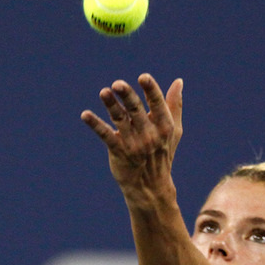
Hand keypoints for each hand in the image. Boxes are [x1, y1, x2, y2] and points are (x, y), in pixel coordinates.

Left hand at [81, 74, 183, 196]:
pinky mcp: (118, 151)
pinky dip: (95, 124)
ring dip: (110, 105)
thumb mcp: (173, 131)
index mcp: (164, 126)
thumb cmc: (163, 153)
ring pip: (120, 120)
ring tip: (104, 92)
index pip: (157, 104)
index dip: (151, 90)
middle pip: (136, 110)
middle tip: (117, 84)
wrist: (150, 186)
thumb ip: (175, 105)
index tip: (143, 77)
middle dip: (127, 96)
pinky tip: (85, 115)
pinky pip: (105, 135)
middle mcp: (149, 134)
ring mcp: (133, 144)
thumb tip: (179, 81)